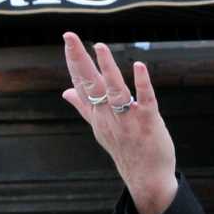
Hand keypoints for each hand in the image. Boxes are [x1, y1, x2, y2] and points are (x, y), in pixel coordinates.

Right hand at [60, 32, 177, 213]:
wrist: (146, 177)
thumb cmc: (124, 149)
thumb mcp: (99, 128)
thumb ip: (84, 107)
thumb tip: (64, 91)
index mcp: (98, 114)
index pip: (81, 84)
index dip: (74, 63)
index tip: (67, 41)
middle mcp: (109, 115)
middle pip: (91, 85)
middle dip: (80, 60)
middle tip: (69, 36)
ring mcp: (128, 119)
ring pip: (115, 90)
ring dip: (108, 68)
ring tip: (100, 47)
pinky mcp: (149, 122)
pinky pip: (145, 100)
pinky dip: (142, 83)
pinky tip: (139, 66)